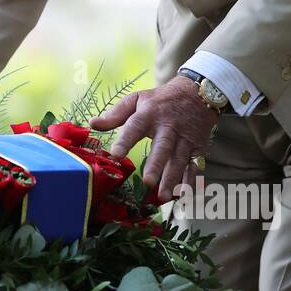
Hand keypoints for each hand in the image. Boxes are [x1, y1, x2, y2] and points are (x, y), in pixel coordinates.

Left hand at [90, 75, 216, 204]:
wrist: (197, 94)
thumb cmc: (160, 100)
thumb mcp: (137, 100)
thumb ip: (116, 114)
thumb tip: (92, 124)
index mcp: (149, 114)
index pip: (135, 126)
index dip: (125, 140)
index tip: (115, 155)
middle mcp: (168, 127)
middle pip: (162, 146)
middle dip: (156, 165)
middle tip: (147, 182)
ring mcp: (184, 138)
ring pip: (179, 159)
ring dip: (172, 178)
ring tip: (163, 196)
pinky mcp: (197, 147)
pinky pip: (194, 165)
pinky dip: (190, 180)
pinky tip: (184, 194)